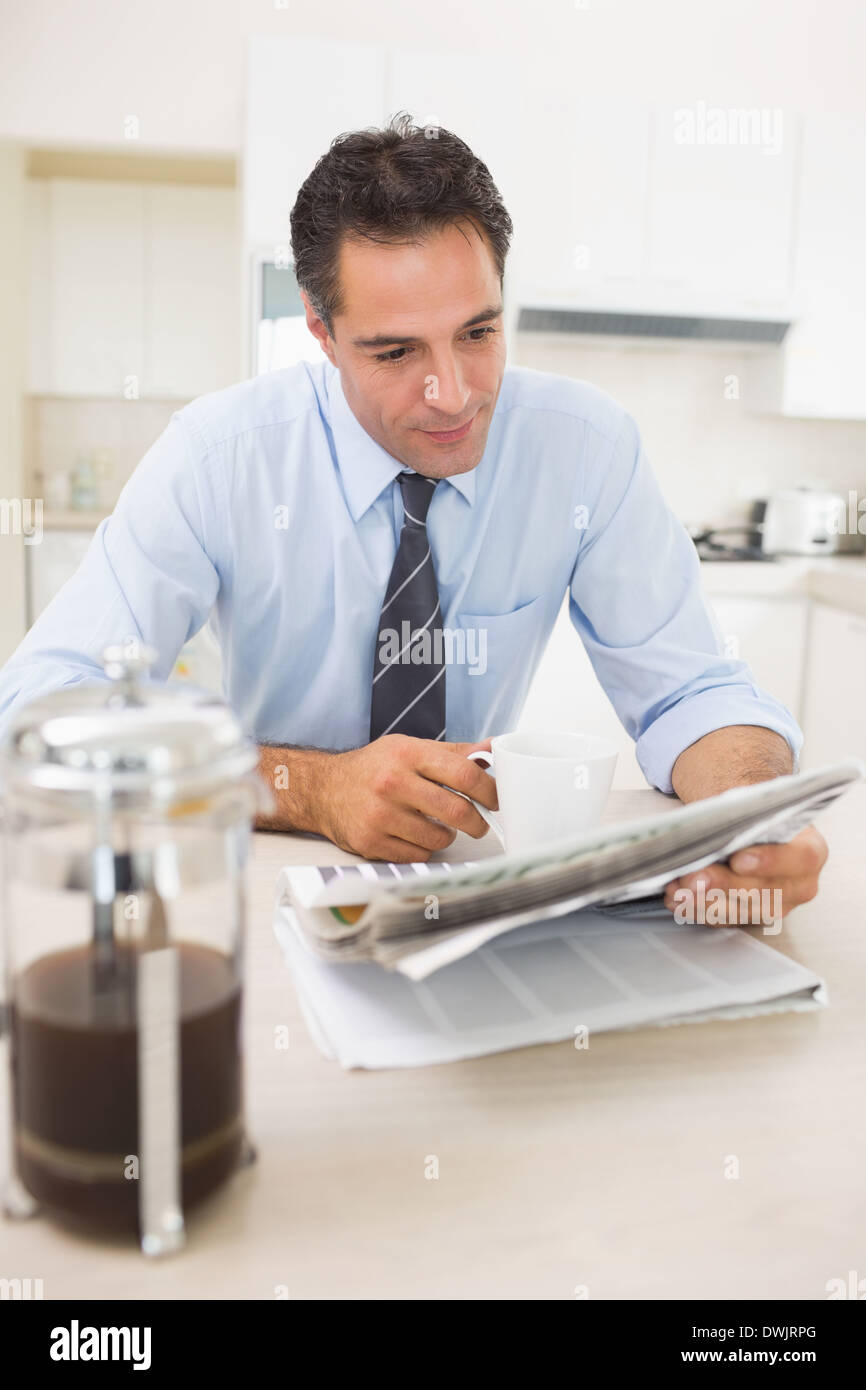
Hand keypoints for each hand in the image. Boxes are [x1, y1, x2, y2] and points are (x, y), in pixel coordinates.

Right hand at [317, 733, 498, 861]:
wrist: (323, 789)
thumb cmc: (373, 768)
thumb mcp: (410, 748)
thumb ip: (452, 752)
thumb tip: (491, 749)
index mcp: (408, 753)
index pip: (464, 774)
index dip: (489, 790)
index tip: (496, 800)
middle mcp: (392, 782)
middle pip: (457, 811)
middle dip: (476, 823)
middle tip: (478, 824)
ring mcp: (380, 814)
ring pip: (439, 839)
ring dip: (446, 836)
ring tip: (435, 826)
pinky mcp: (370, 841)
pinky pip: (417, 856)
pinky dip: (422, 849)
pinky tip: (412, 836)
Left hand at [663, 824, 827, 926]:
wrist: (750, 826)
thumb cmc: (755, 815)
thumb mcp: (754, 806)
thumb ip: (743, 817)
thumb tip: (713, 825)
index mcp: (810, 851)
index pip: (800, 859)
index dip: (769, 861)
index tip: (737, 860)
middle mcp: (799, 885)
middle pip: (763, 892)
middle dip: (723, 884)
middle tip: (693, 877)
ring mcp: (775, 906)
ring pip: (739, 911)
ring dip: (702, 900)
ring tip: (677, 886)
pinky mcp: (749, 918)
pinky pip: (722, 920)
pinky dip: (696, 908)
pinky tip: (677, 897)